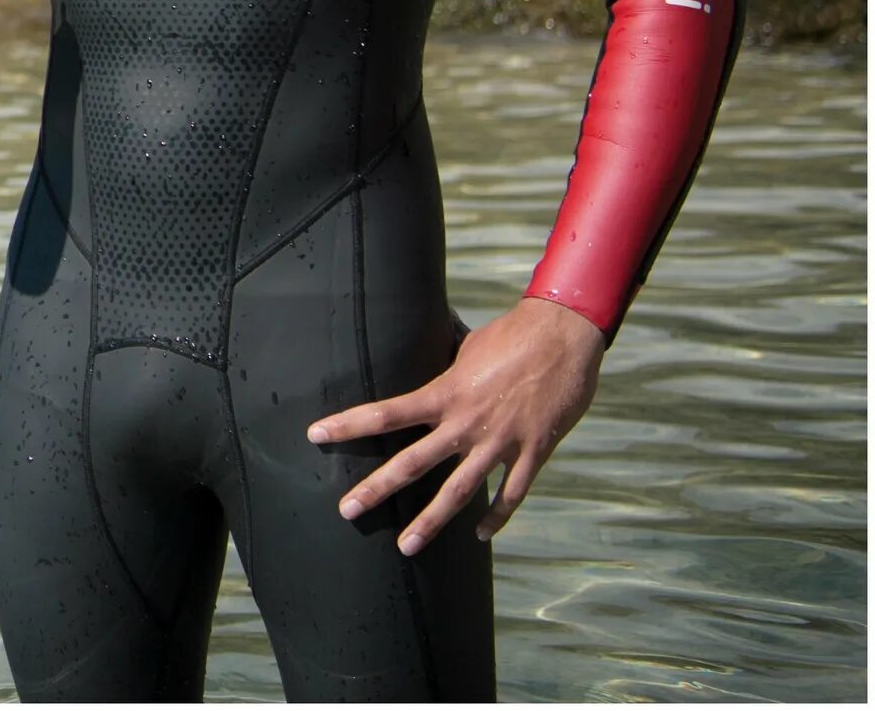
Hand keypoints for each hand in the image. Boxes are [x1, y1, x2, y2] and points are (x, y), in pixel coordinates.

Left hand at [306, 295, 604, 553]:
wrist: (564, 335)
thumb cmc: (512, 334)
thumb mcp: (467, 346)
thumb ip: (445, 364)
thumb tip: (424, 347)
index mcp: (445, 393)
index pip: (386, 413)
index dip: (349, 425)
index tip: (316, 435)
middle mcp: (466, 422)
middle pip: (412, 462)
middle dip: (377, 488)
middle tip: (346, 510)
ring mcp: (501, 441)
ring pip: (459, 491)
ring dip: (431, 521)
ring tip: (406, 546)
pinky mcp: (535, 451)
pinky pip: (512, 493)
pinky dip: (497, 516)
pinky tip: (480, 534)